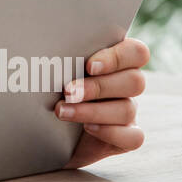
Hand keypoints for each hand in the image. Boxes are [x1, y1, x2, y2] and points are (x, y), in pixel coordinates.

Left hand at [57, 37, 148, 169]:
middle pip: (135, 81)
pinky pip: (133, 137)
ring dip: (92, 111)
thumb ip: (64, 57)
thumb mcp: (57, 70)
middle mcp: (127, 84)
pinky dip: (110, 132)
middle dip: (98, 87)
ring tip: (62, 111)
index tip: (89, 66)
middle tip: (68, 92)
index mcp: (116, 61)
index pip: (136, 52)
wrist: (46, 128)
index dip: (117, 58)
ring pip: (127, 109)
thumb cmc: (52, 88)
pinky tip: (87, 128)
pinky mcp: (126, 137)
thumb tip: (48, 43)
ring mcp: (128, 111)